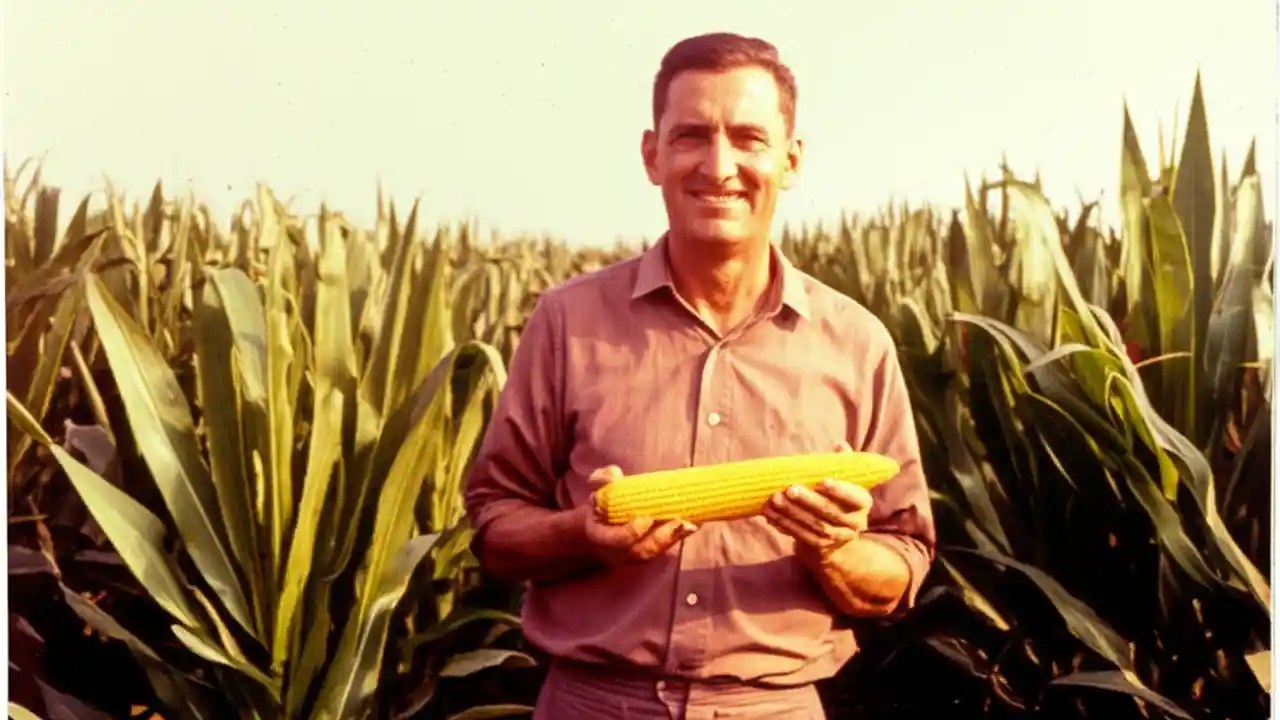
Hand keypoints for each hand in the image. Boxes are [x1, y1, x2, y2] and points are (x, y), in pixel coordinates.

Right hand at [580, 464, 697, 565]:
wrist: (601, 526)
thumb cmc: (600, 504)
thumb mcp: (596, 489)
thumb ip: (601, 479)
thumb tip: (614, 474)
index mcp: (600, 536)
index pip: (617, 540)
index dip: (631, 532)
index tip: (646, 519)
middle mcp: (617, 552)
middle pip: (641, 551)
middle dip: (662, 539)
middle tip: (681, 522)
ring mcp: (634, 555)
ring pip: (655, 552)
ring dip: (675, 539)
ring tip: (692, 523)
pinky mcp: (649, 552)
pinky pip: (663, 548)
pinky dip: (678, 536)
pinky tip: (696, 522)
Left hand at [762, 442, 872, 562]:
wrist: (838, 534)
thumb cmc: (838, 497)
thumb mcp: (845, 480)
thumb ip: (842, 464)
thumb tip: (840, 446)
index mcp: (862, 503)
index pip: (855, 497)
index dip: (839, 490)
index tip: (821, 481)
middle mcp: (854, 523)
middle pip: (829, 512)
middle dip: (808, 501)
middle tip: (789, 489)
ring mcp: (837, 537)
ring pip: (814, 525)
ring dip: (791, 513)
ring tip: (774, 499)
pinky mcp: (820, 546)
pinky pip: (801, 535)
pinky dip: (784, 524)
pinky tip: (770, 514)